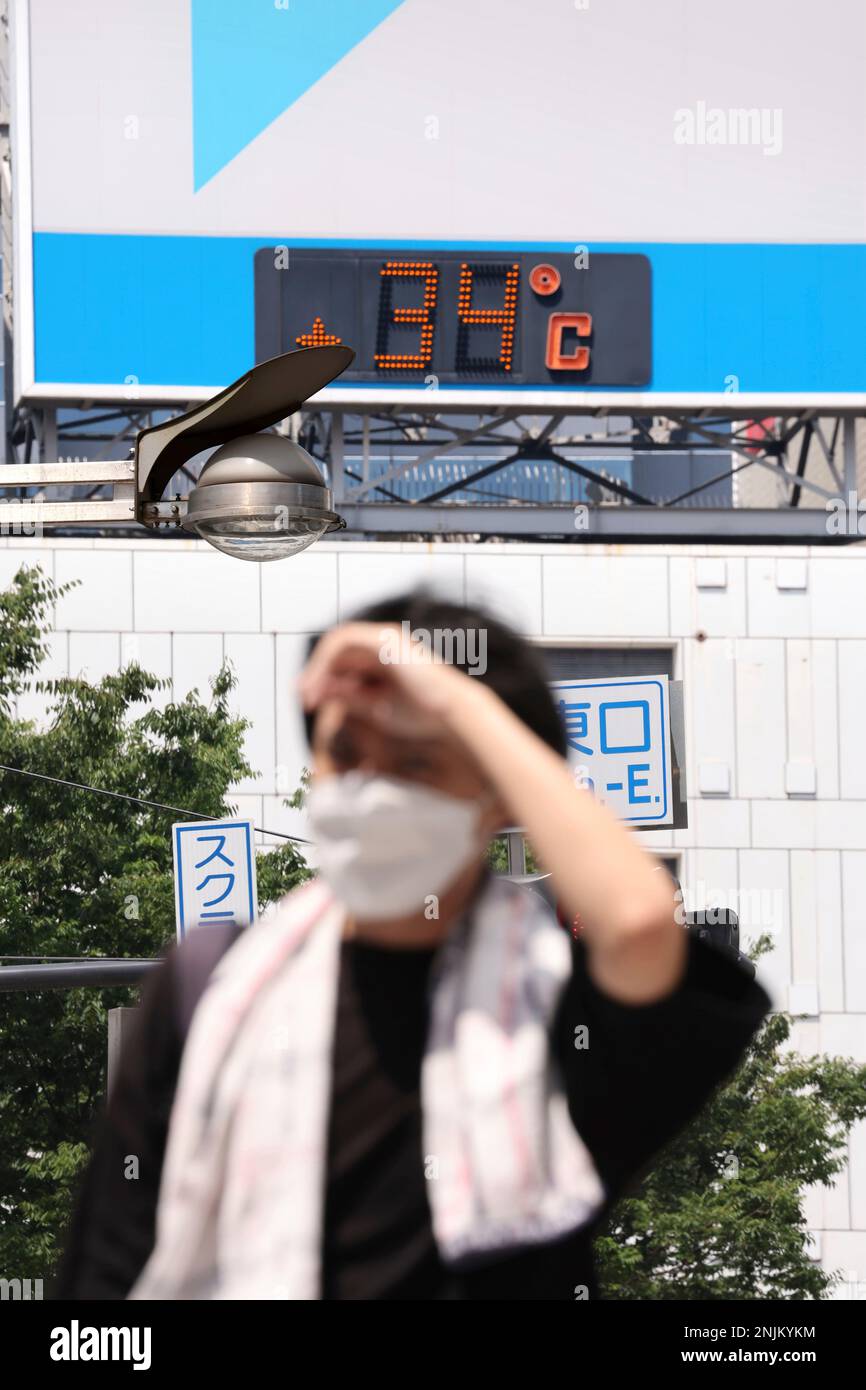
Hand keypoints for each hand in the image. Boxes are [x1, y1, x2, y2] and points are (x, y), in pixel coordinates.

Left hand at [298, 622, 471, 736]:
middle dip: (315, 674)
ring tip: (308, 696)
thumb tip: (318, 693)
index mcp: (385, 658)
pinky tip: (319, 684)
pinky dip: (326, 661)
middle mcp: (383, 643)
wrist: (452, 714)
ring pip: (336, 644)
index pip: (343, 661)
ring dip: (317, 669)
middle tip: (303, 700)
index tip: (308, 702)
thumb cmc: (422, 713)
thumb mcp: (376, 707)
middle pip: (337, 652)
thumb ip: (349, 697)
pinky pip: (343, 642)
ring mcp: (384, 638)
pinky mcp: (384, 639)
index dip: (321, 678)